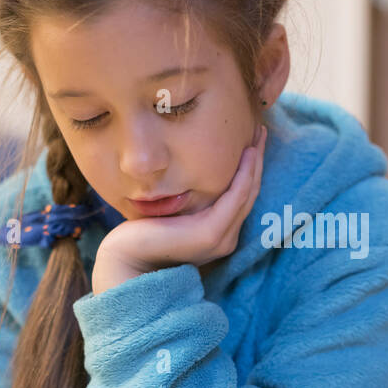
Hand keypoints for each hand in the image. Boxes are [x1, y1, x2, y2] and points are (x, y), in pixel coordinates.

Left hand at [92, 124, 266, 291]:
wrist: (126, 256)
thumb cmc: (142, 232)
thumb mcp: (175, 211)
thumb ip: (192, 200)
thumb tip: (197, 171)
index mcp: (219, 235)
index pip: (241, 197)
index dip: (251, 168)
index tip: (253, 141)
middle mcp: (226, 238)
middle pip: (250, 192)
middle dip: (257, 160)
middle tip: (262, 131)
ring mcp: (221, 238)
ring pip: (248, 193)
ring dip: (256, 162)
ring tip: (259, 135)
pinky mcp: (211, 233)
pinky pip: (236, 197)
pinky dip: (245, 174)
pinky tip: (249, 154)